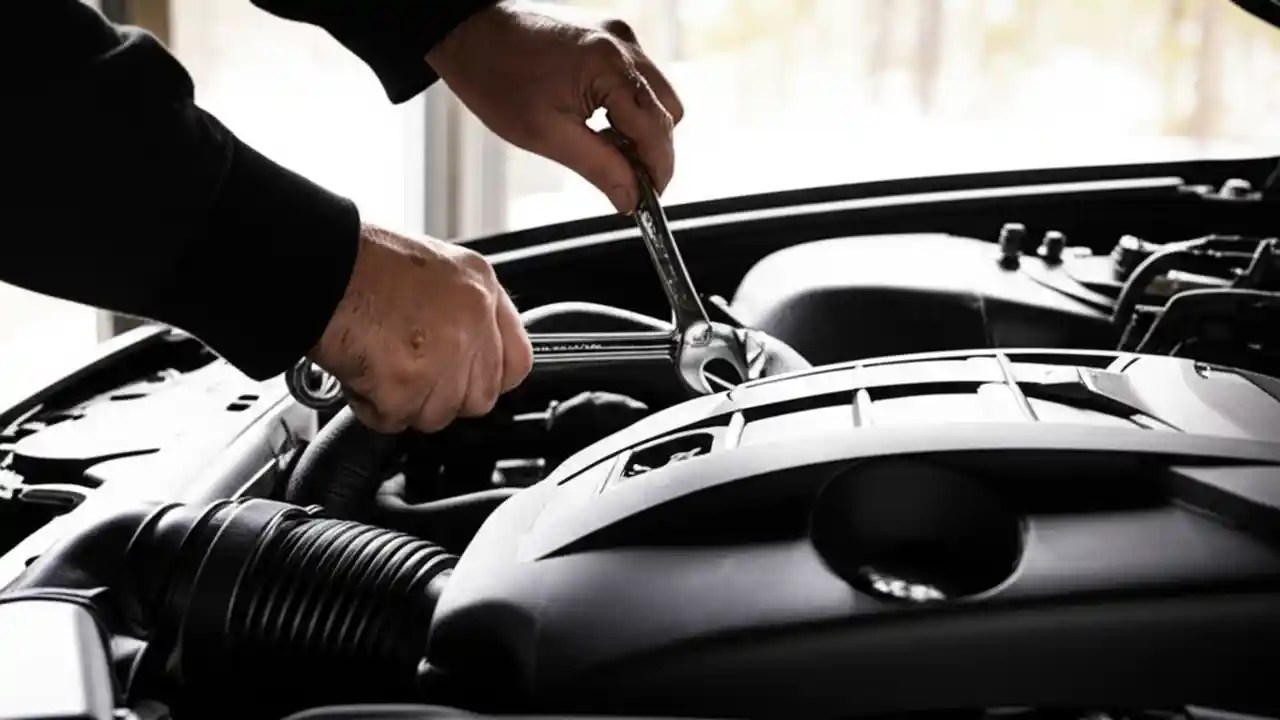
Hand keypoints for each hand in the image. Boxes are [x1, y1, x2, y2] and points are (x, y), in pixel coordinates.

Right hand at [309, 224, 532, 433]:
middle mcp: (471, 323)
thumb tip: (471, 348)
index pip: (517, 362)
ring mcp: (444, 357)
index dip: (490, 378)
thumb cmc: (362, 263)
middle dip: (444, 396)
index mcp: (482, 289)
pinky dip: (372, 406)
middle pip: (479, 399)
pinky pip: (395, 419)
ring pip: (437, 415)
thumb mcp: (436, 267)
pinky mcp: (407, 385)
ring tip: (379, 364)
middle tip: (412, 375)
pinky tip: (360, 372)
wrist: (322, 266)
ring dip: (405, 402)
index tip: (468, 380)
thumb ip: (464, 310)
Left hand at [426, 0, 683, 212]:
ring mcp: (619, 38)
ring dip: (639, 130)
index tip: (647, 202)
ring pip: (656, 97)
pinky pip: (636, 82)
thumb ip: (599, 168)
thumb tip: (632, 199)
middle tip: (623, 179)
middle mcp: (624, 46)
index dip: (657, 170)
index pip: (657, 129)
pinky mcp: (609, 39)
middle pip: (667, 112)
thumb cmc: (497, 78)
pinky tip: (597, 124)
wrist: (468, 34)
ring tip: (603, 149)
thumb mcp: (546, 135)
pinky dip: (626, 109)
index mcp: (610, 66)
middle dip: (651, 150)